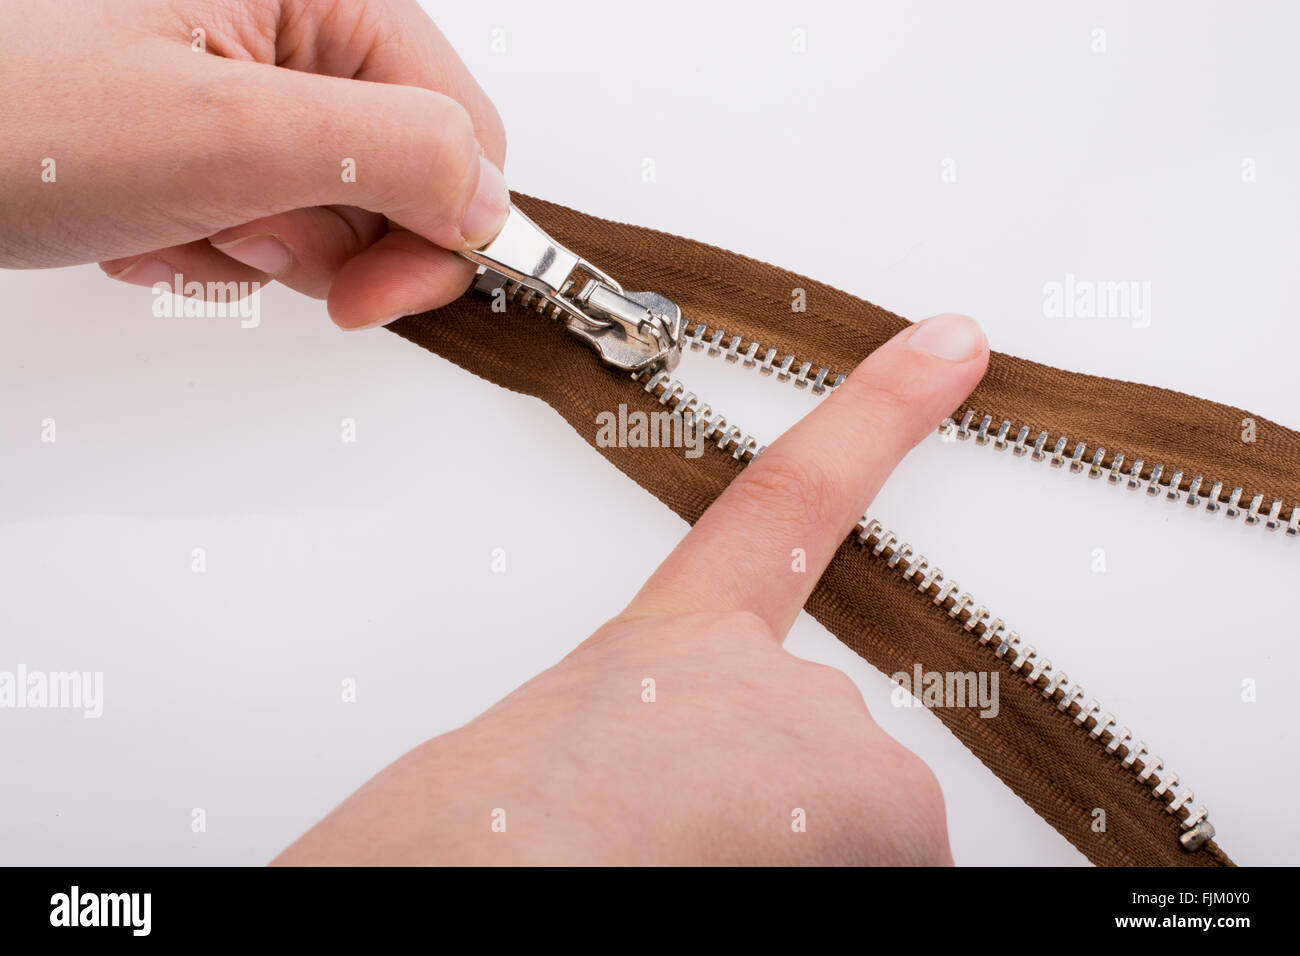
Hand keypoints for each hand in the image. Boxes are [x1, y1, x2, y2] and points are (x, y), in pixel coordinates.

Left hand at [0, 0, 507, 328]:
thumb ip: (394, 154)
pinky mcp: (208, 120)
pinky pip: (267, 208)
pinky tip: (149, 221)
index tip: (373, 300)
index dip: (437, 228)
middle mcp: (289, 15)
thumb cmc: (5, 109)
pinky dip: (214, 242)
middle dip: (325, 237)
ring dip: (260, 246)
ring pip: (331, 203)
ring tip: (173, 221)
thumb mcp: (227, 135)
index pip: (460, 126)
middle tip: (240, 238)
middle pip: (401, 170)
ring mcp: (245, 69)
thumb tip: (489, 200)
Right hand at [275, 312, 989, 864]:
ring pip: (854, 828)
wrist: (488, 872)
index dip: (876, 415)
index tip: (945, 350)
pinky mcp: (890, 806)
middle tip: (679, 841)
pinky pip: (891, 865)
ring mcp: (839, 734)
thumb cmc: (482, 837)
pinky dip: (828, 878)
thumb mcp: (552, 766)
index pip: (789, 500)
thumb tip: (690, 787)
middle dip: (768, 806)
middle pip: (821, 749)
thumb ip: (648, 739)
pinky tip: (732, 874)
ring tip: (682, 864)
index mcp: (675, 644)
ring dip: (784, 855)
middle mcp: (776, 675)